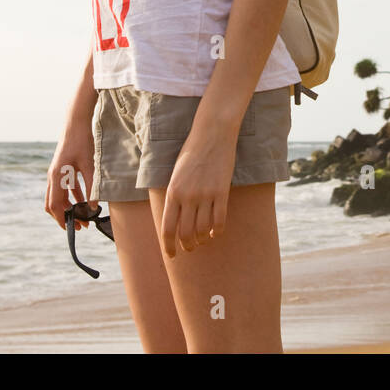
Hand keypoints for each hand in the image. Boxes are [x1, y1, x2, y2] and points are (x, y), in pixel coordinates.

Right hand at [45, 123, 95, 230]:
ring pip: (59, 196)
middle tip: (80, 225)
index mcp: (56, 176)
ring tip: (84, 216)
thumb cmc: (82, 141)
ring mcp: (57, 172)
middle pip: (53, 204)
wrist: (76, 122)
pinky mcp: (63, 168)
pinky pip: (65, 187)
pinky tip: (85, 201)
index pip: (55, 206)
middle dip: (65, 216)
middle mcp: (53, 176)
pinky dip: (73, 196)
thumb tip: (92, 207)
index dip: (62, 219)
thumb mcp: (89, 165)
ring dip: (70, 206)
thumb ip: (91, 187)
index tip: (73, 228)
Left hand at [159, 116, 237, 258]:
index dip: (169, 246)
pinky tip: (216, 233)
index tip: (172, 255)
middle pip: (186, 233)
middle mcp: (187, 197)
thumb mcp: (175, 174)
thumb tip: (174, 219)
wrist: (211, 135)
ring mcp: (205, 195)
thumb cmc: (191, 153)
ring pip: (203, 230)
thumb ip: (174, 196)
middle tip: (189, 248)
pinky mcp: (222, 192)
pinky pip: (220, 220)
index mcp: (172, 193)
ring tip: (202, 241)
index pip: (167, 228)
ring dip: (202, 240)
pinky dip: (217, 231)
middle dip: (187, 246)